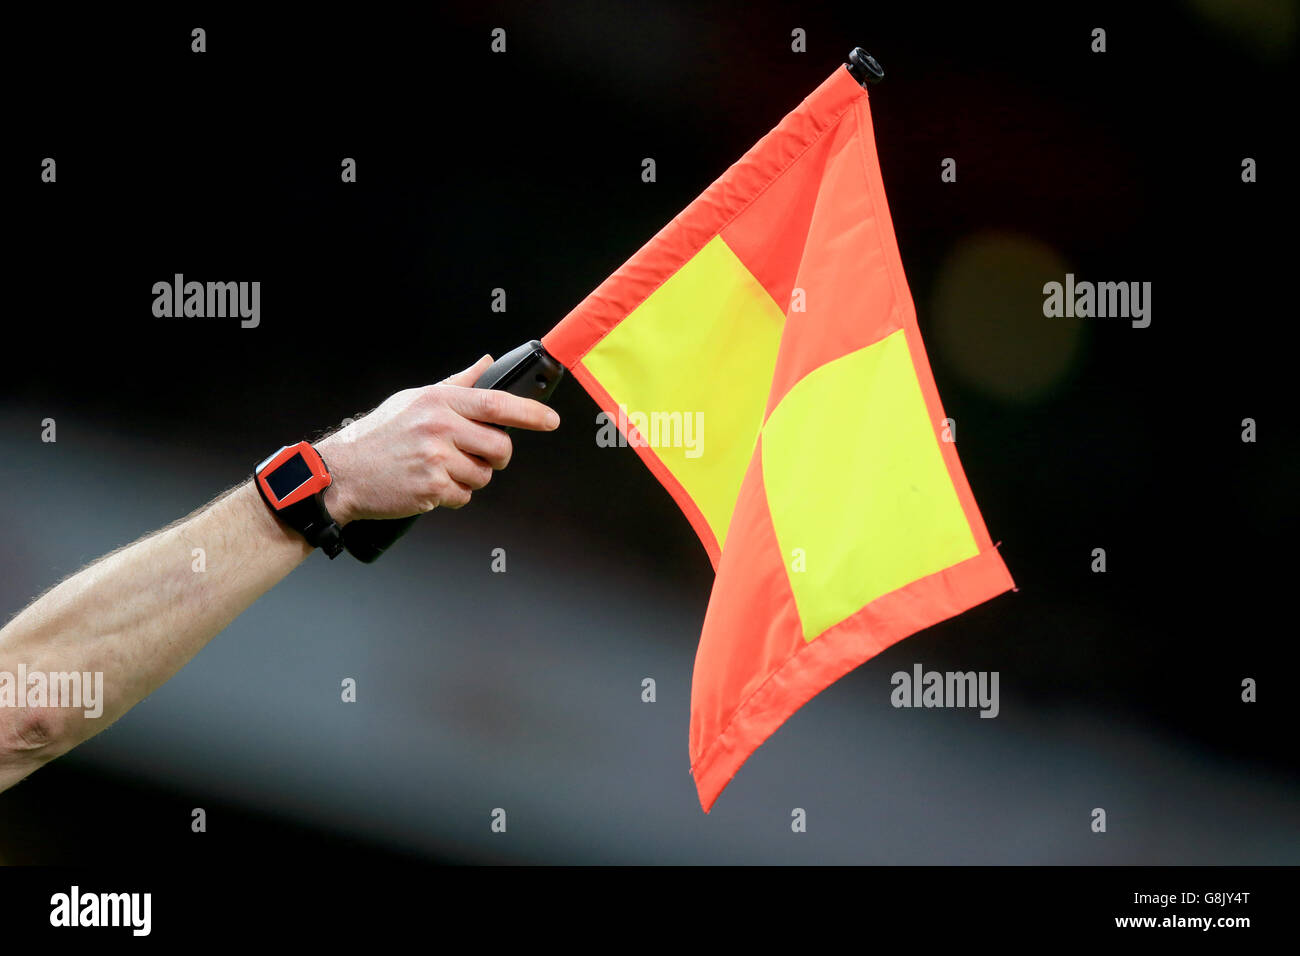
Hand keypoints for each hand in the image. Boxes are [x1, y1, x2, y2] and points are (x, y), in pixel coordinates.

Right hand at [316, 355, 559, 522]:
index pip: (496, 403)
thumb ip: (457, 384)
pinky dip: (452, 495)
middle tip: (477, 455)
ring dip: (470, 477)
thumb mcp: (415, 399)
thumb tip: (486, 363)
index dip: (530, 413)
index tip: (551, 420)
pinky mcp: (431, 488)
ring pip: (483, 475)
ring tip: (440, 469)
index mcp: (439, 401)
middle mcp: (439, 427)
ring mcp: (435, 459)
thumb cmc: (380, 435)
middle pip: (499, 446)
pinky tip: (429, 484)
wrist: (343, 472)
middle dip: (496, 456)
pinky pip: (464, 496)